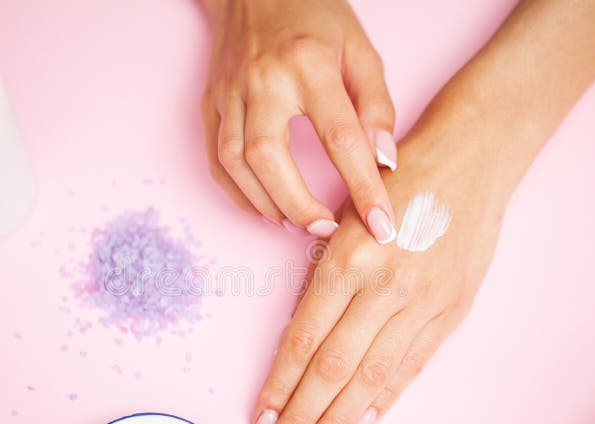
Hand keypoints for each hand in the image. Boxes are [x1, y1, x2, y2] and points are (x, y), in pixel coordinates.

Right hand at [201, 0, 397, 241]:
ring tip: (297, 223)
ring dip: (266, 204)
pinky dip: (239, 193)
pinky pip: (216, 159)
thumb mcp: (360, 50)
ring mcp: (229, 93)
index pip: (340, 138)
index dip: (363, 188)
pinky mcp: (211, 104)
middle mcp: (262, 80)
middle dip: (300, 206)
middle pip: (270, 158)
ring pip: (235, 163)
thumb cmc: (314, 18)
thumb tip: (383, 161)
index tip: (382, 225)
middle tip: (326, 230)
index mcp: (307, 64)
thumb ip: (375, 105)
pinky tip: (265, 207)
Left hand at [250, 130, 509, 423]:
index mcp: (347, 259)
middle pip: (332, 369)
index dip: (279, 389)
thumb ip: (325, 281)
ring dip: (338, 422)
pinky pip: (412, 366)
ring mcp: (422, 302)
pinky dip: (383, 400)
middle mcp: (383, 286)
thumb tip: (300, 343)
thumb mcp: (345, 220)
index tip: (261, 421)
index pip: (302, 342)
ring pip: (371, 377)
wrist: (470, 160)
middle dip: (301, 420)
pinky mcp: (452, 311)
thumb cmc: (397, 183)